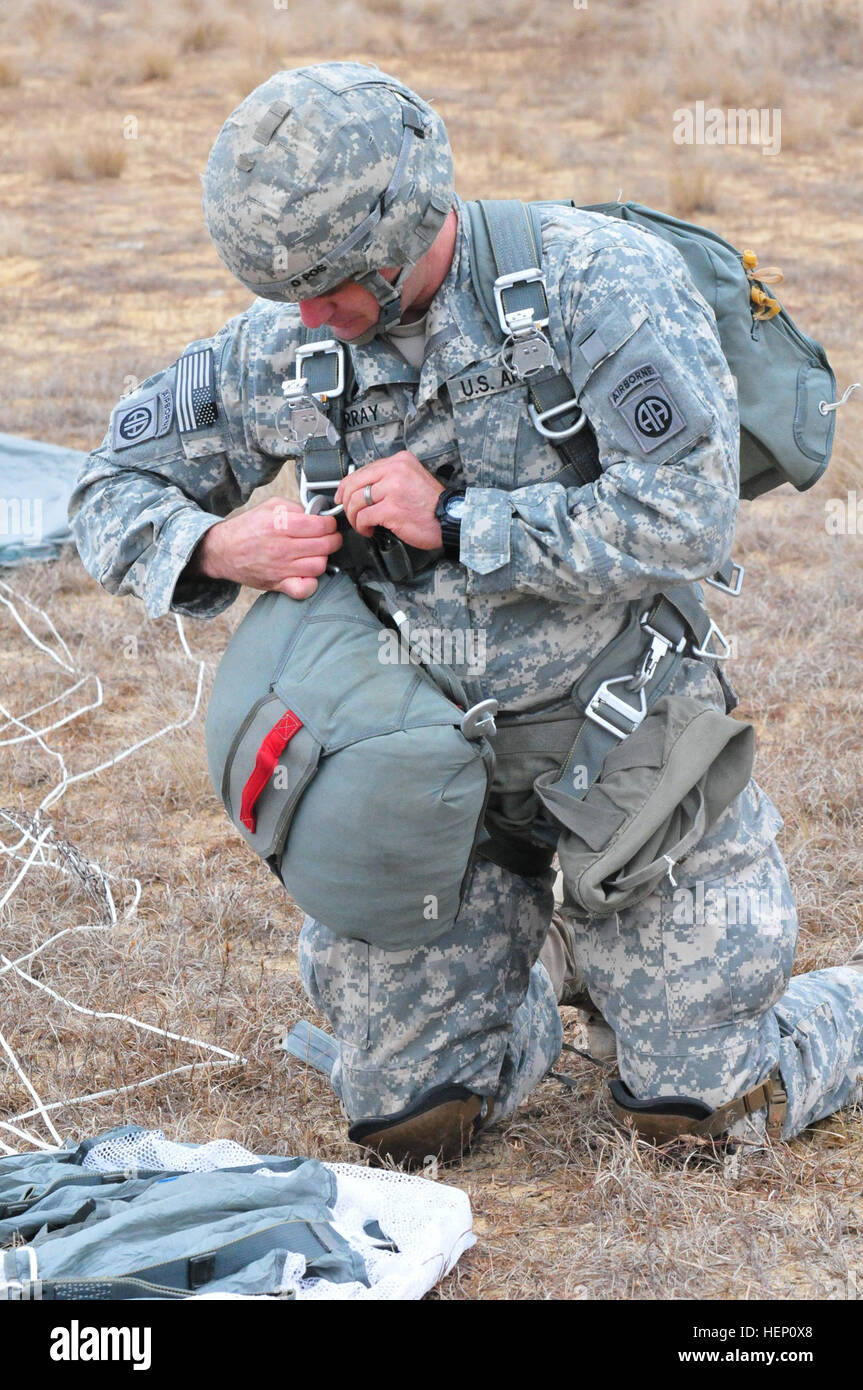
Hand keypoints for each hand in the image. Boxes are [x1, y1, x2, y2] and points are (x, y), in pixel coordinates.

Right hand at [191, 497, 341, 599]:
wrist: (223, 550)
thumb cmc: (248, 528)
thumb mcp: (270, 506)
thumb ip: (296, 507)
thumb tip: (317, 514)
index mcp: (280, 524)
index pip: (320, 525)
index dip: (330, 524)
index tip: (328, 524)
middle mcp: (282, 547)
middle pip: (325, 546)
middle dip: (333, 540)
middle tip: (329, 538)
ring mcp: (281, 568)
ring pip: (319, 566)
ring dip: (323, 559)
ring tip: (317, 553)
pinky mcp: (278, 584)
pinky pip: (305, 589)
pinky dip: (311, 583)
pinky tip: (308, 574)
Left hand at [336, 451, 444, 549]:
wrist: (450, 518)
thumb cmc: (432, 504)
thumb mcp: (411, 478)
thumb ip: (388, 478)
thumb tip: (362, 488)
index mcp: (399, 461)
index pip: (362, 470)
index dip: (346, 486)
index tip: (342, 496)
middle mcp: (395, 471)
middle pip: (354, 484)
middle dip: (347, 503)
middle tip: (350, 514)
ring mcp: (393, 490)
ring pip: (356, 501)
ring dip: (355, 517)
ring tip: (362, 524)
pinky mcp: (391, 509)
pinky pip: (364, 517)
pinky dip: (362, 526)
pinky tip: (369, 530)